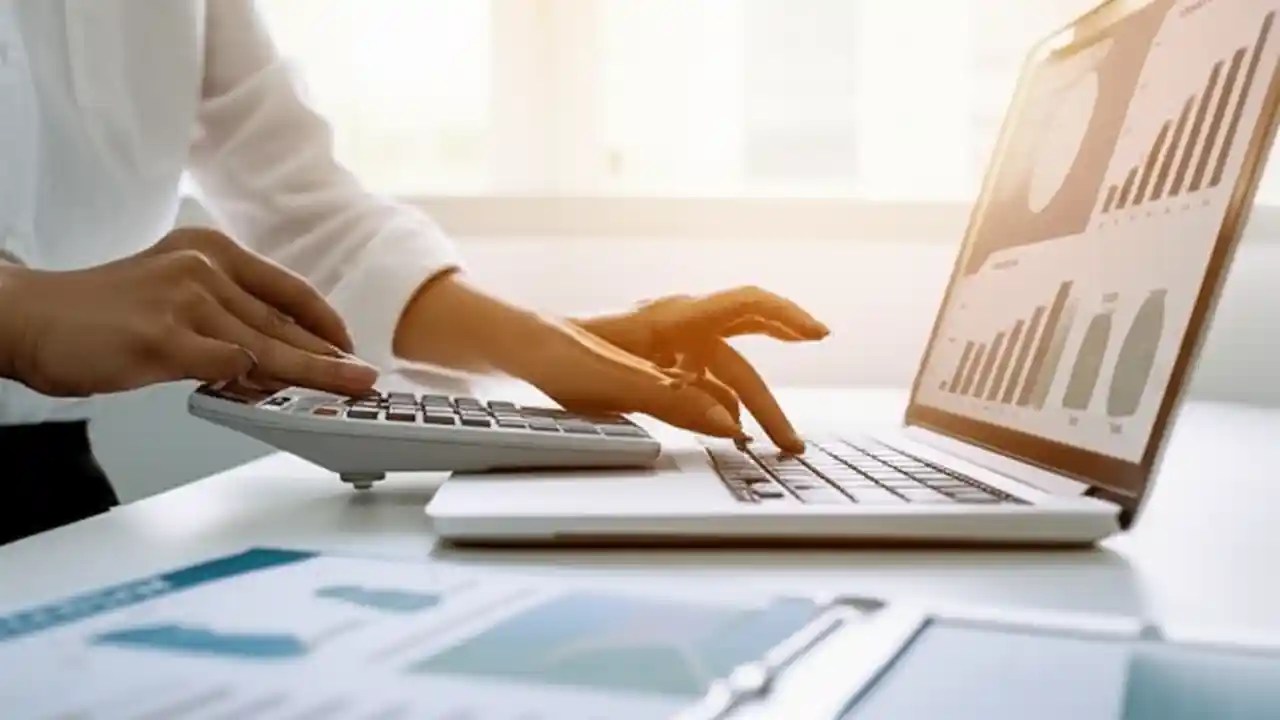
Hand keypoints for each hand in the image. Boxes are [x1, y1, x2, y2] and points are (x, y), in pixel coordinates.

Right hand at [0, 228, 376, 396]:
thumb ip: (223, 315)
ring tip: (349, 390)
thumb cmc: (99, 313)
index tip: (349, 346)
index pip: (288, 289)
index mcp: (211, 250)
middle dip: (330, 355)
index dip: (325, 322)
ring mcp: (185, 301)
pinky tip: (274, 401)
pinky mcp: (165, 338)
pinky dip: (252, 386)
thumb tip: (273, 355)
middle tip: (365, 377)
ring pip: (268, 346)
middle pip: (285, 322)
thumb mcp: (172, 293)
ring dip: (312, 375)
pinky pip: (227, 366)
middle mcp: (203, 267)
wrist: (29, 317)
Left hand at [574, 287, 828, 452]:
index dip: (788, 317)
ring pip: (721, 377)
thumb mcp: (621, 383)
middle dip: (769, 403)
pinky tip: (726, 431)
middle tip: (792, 442)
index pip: (748, 305)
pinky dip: (716, 408)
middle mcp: (680, 327)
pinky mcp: (657, 365)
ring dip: (746, 410)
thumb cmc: (565, 355)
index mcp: (677, 317)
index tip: (819, 334)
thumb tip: (728, 425)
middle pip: (740, 360)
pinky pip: (699, 385)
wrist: (525, 349)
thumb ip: (676, 402)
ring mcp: (669, 347)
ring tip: (766, 445)